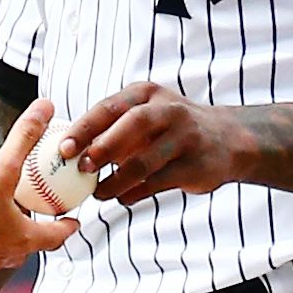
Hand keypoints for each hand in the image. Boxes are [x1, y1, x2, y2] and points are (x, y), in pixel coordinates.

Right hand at [0, 100, 81, 270]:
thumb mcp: (3, 169)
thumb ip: (24, 138)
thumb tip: (45, 109)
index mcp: (23, 237)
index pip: (54, 236)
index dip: (65, 228)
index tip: (72, 222)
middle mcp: (5, 254)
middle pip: (28, 243)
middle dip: (33, 230)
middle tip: (34, 213)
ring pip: (2, 248)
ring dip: (4, 234)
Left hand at [62, 83, 255, 206]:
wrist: (228, 140)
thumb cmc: (170, 129)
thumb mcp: (145, 114)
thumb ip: (112, 128)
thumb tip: (68, 151)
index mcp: (147, 94)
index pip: (109, 107)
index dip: (84, 128)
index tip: (64, 148)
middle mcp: (168, 110)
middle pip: (132, 124)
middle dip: (103, 147)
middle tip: (82, 168)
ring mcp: (186, 137)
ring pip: (145, 161)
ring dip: (117, 180)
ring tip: (99, 194)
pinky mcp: (196, 165)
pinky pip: (159, 182)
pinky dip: (136, 193)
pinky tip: (123, 198)